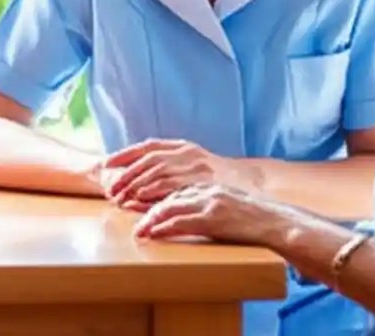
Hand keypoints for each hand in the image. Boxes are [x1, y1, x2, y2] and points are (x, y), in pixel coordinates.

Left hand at [102, 139, 257, 211]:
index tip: (107, 163)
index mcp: (192, 153)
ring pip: (162, 189)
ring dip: (139, 199)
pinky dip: (159, 219)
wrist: (267, 215)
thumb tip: (151, 178)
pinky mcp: (210, 212)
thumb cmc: (235, 198)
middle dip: (128, 178)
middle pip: (153, 167)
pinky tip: (147, 226)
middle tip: (110, 192)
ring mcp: (204, 189)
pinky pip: (178, 214)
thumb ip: (180, 171)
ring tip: (122, 206)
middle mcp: (197, 165)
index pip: (153, 148)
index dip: (127, 154)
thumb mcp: (205, 175)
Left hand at [133, 182, 290, 245]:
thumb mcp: (228, 206)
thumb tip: (189, 215)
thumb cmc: (253, 220)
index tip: (134, 197)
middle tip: (125, 208)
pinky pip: (181, 222)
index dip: (151, 192)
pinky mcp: (213, 218)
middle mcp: (206, 189)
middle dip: (143, 200)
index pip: (173, 184)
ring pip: (169, 207)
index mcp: (209, 185)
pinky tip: (152, 234)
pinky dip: (163, 228)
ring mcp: (209, 203)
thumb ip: (208, 206)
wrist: (276, 223)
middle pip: (166, 192)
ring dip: (149, 219)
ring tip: (137, 230)